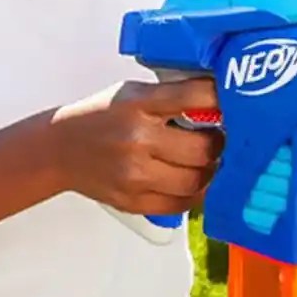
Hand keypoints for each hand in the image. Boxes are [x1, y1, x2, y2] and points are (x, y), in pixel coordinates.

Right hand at [50, 78, 222, 216]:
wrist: (59, 149)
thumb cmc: (101, 116)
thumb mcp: (134, 93)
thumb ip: (173, 96)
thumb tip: (221, 100)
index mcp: (139, 103)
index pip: (196, 96)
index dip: (224, 99)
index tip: (236, 102)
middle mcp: (137, 138)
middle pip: (203, 148)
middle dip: (220, 143)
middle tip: (222, 139)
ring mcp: (134, 174)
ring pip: (196, 180)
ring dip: (212, 172)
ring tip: (210, 161)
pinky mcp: (132, 200)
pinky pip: (180, 204)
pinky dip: (195, 194)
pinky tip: (195, 181)